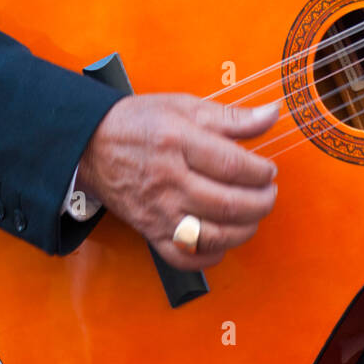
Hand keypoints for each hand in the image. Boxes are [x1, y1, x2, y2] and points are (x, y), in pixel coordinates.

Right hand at [75, 94, 280, 269]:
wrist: (92, 145)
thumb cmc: (141, 123)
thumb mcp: (186, 106)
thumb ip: (232, 116)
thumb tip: (271, 114)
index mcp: (177, 142)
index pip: (231, 165)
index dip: (260, 171)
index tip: (268, 170)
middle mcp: (168, 180)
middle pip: (227, 204)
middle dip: (261, 202)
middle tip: (268, 193)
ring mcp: (159, 211)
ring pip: (213, 235)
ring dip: (244, 230)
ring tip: (253, 215)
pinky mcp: (151, 232)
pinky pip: (186, 257)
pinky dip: (211, 255)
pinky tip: (222, 238)